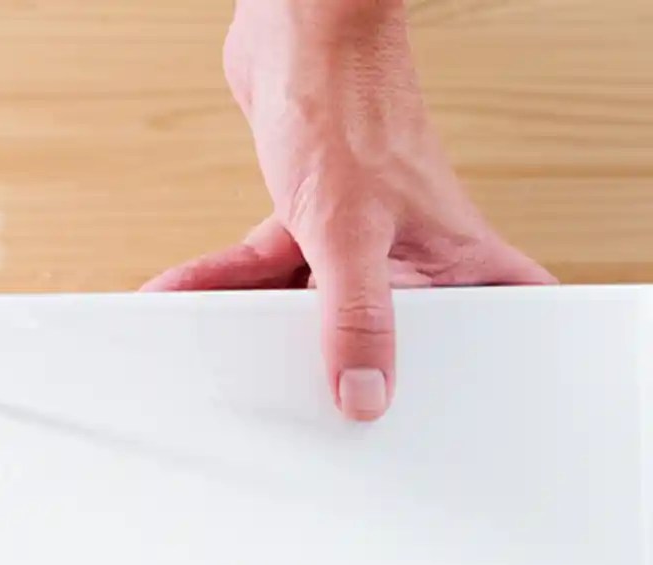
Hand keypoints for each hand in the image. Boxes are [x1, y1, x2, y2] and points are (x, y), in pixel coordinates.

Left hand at [143, 0, 553, 421]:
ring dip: (259, 320)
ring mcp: (356, 229)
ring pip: (312, 298)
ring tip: (218, 356)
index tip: (447, 415)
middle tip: (309, 406)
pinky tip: (179, 294)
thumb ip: (352, 318)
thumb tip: (362, 392)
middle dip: (343, 362)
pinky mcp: (307, 209)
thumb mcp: (346, 234)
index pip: (495, 319)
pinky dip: (221, 278)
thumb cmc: (348, 104)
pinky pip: (263, 262)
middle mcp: (410, 246)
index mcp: (453, 256)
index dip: (482, 367)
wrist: (297, 30)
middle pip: (385, 325)